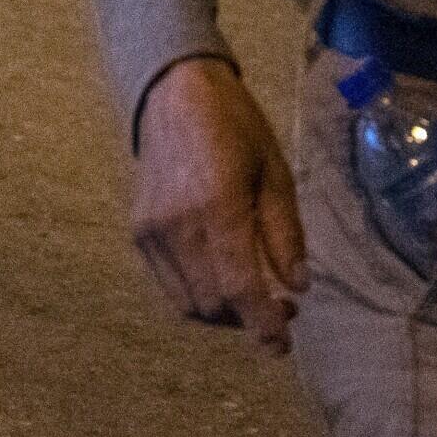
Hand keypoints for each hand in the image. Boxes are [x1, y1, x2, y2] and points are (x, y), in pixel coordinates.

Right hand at [130, 57, 307, 354]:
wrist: (173, 92)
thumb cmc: (234, 125)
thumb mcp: (274, 171)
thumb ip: (285, 232)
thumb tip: (298, 286)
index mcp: (217, 204)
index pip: (239, 286)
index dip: (263, 324)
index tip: (282, 344)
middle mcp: (178, 224)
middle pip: (213, 303)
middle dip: (248, 318)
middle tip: (281, 307)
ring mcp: (151, 230)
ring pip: (188, 303)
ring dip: (223, 312)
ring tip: (252, 297)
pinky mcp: (138, 232)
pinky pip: (168, 285)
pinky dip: (197, 295)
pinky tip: (220, 278)